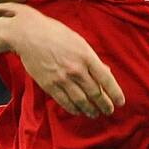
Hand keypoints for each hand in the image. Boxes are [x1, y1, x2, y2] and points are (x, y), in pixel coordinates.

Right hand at [6, 7, 124, 117]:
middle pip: (95, 93)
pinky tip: (78, 111)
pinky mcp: (49, 85)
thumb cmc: (55, 34)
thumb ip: (91, 58)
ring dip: (90, 110)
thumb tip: (105, 72)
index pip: (106, 79)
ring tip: (95, 114)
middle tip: (109, 111)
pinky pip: (64, 101)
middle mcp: (76, 69)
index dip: (115, 93)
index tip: (120, 102)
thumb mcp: (78, 41)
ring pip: (81, 100)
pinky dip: (73, 108)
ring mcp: (62, 79)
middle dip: (104, 105)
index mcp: (86, 56)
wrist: (28, 35)